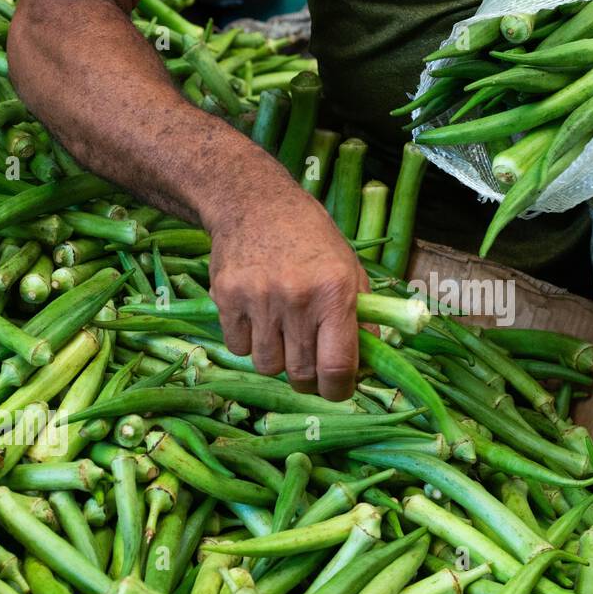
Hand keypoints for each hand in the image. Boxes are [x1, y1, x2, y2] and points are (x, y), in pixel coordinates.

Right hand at [204, 180, 368, 400]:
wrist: (253, 203)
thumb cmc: (308, 235)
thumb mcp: (347, 267)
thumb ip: (359, 314)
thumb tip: (366, 360)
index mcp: (335, 291)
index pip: (337, 365)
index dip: (339, 390)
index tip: (338, 391)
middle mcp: (297, 298)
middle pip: (301, 372)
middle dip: (307, 379)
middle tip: (308, 366)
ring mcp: (258, 300)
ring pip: (267, 365)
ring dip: (276, 360)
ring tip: (280, 335)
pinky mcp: (226, 299)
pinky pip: (238, 348)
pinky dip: (248, 343)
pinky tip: (255, 320)